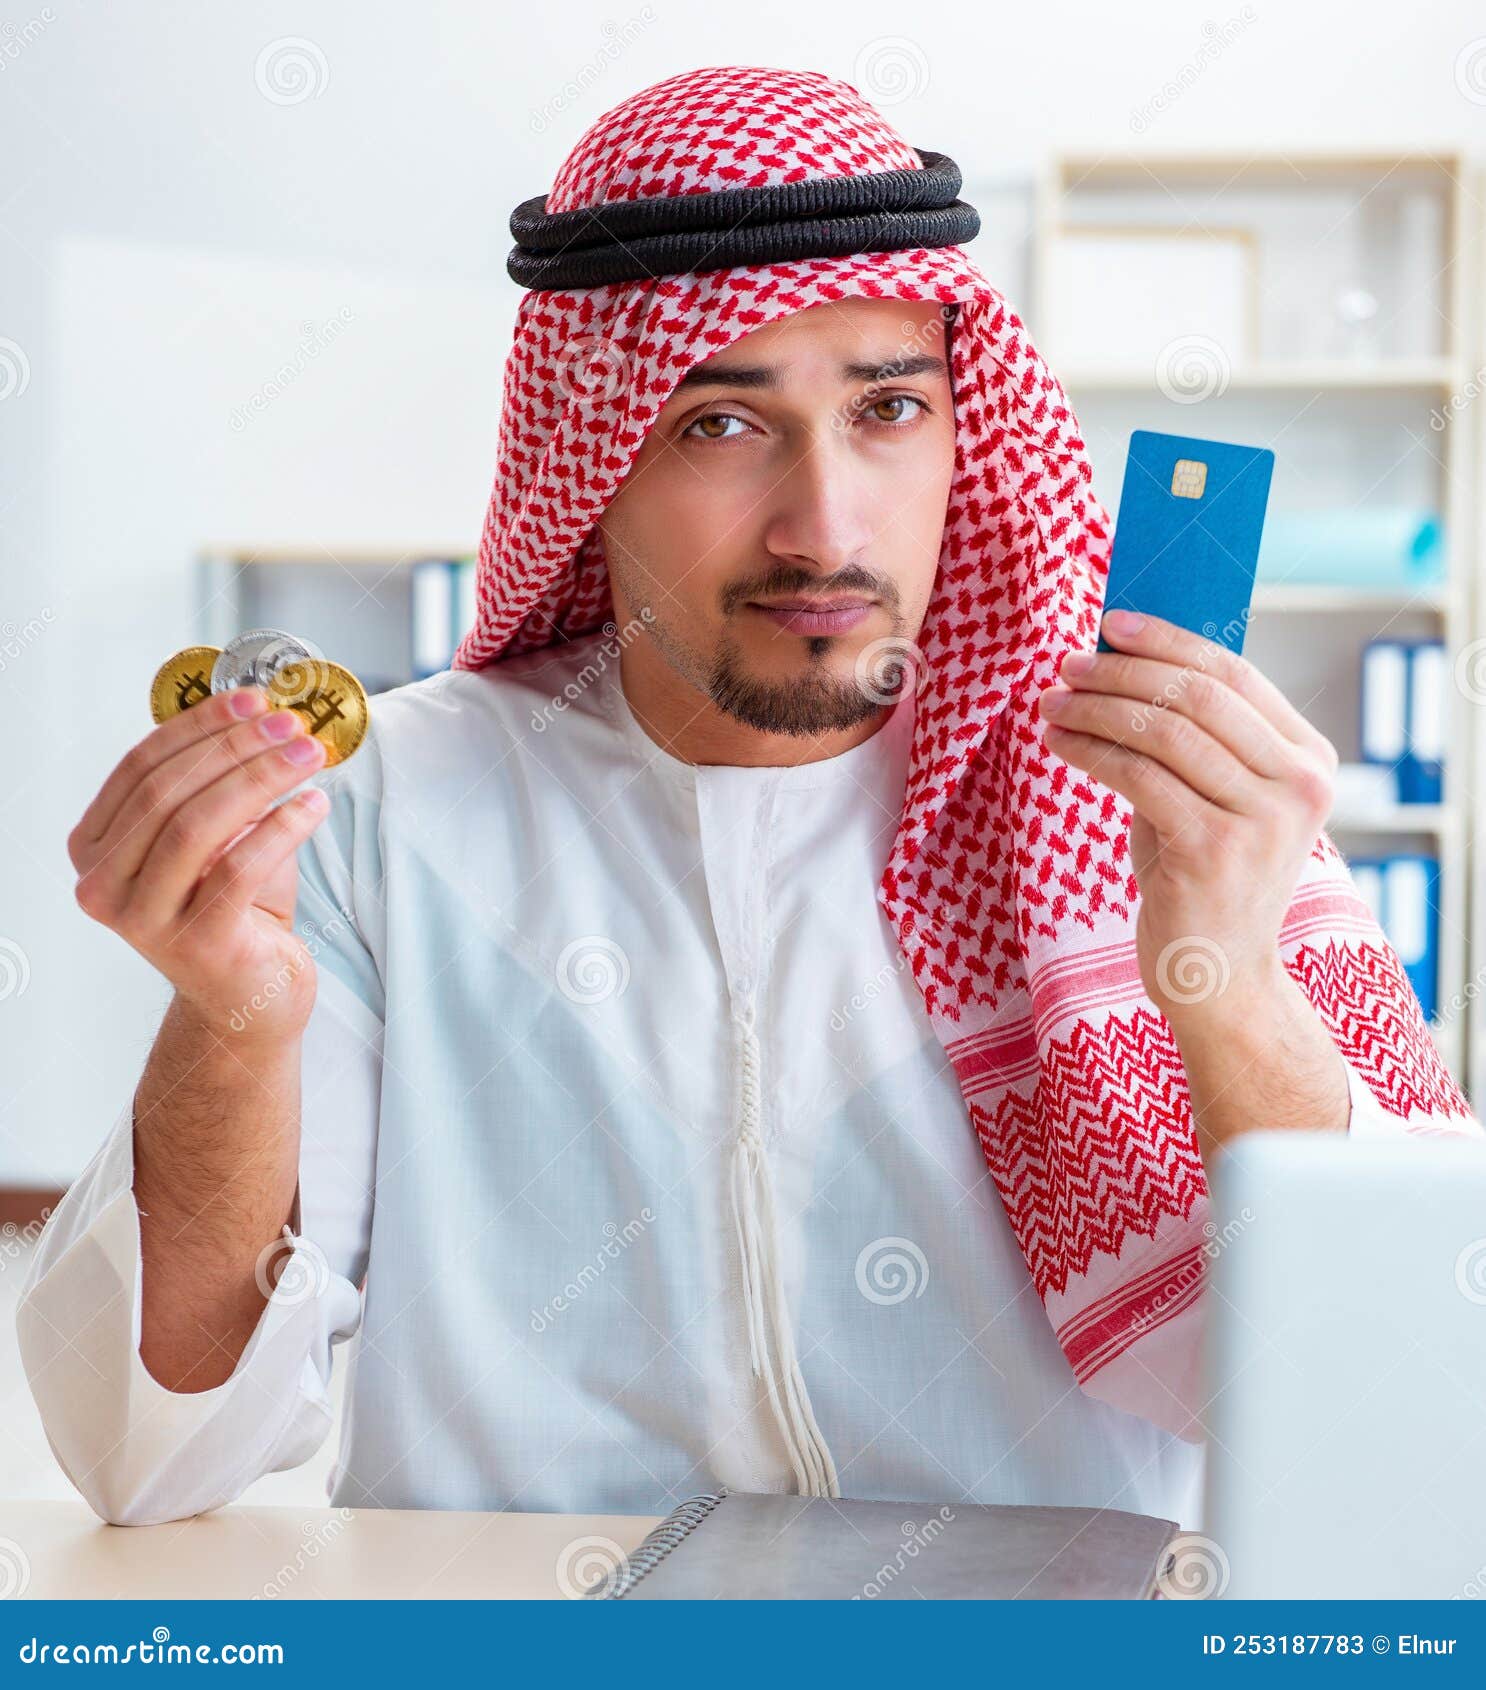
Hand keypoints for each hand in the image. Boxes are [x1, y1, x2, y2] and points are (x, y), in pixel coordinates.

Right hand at [68, 686, 330, 1041]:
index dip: (198, 726)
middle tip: (292, 724)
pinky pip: (239, 866)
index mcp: (96, 848)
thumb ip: (215, 786)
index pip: (140, 768)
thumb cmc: (235, 909)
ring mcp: (145, 919)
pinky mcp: (196, 943)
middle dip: (236, 747)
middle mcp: (104, 884)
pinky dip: (283, 827)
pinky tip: (315, 804)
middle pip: (168, 792)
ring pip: (199, 826)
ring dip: (262, 779)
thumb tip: (261, 716)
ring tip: (311, 755)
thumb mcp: (215, 839)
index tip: (253, 699)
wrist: (250, 998)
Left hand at [1036, 609, 1338, 1017]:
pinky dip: (1090, 751)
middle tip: (1066, 665)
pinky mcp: (1214, 850)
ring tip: (1051, 704)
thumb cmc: (1203, 877)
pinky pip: (1138, 778)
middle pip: (1195, 697)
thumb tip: (1126, 658)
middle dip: (1121, 673)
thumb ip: (1194, 736)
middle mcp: (1298, 784)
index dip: (1169, 641)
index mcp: (1309, 759)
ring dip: (1095, 709)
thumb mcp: (1213, 796)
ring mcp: (1262, 819)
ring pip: (1162, 733)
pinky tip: (1058, 743)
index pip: (1234, 674)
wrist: (1217, 975)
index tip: (1111, 622)